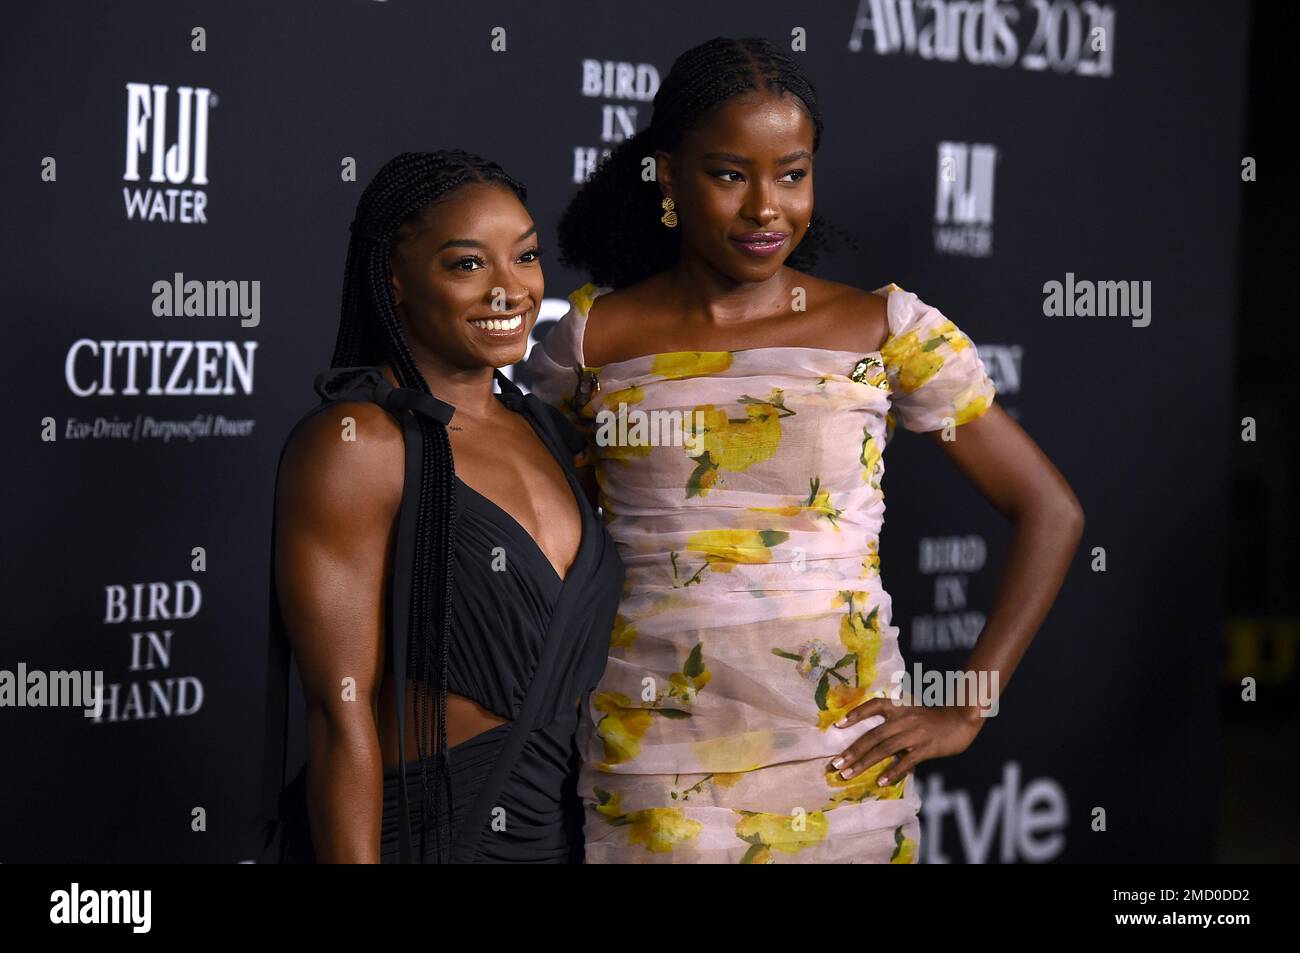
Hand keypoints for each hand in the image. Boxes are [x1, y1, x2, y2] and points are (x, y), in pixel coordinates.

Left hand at [829, 696, 986, 786]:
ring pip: (884, 749)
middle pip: (873, 735)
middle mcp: (904, 719)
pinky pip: (906, 761)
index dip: (855, 714)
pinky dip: (892, 772)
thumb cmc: (933, 718)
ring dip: (864, 763)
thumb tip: (872, 736)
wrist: (962, 718)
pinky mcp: (927, 748)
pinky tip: (880, 782)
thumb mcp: (912, 711)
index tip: (837, 725)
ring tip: (849, 774)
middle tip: (836, 764)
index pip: (874, 706)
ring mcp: (915, 734)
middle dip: (853, 751)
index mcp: (900, 707)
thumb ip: (894, 719)